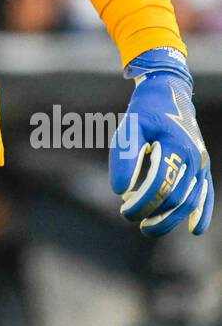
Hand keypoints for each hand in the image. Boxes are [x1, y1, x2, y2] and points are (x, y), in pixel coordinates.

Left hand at [110, 48, 213, 236]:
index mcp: (175, 146)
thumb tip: (120, 191)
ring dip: (170, 219)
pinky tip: (195, 230)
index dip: (142, 201)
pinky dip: (203, 214)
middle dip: (152, 212)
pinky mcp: (203, 168)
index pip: (160, 184)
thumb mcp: (129, 129)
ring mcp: (201, 164)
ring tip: (148, 228)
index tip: (123, 207)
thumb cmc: (144, 113)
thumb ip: (124, 158)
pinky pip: (206, 195)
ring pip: (190, 202)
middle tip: (128, 216)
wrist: (169, 95)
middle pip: (176, 198)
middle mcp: (194, 158)